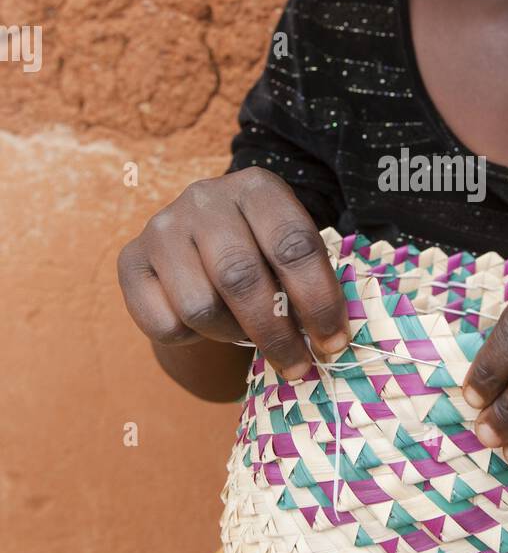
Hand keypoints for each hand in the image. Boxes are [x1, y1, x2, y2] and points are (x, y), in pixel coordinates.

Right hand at [117, 167, 349, 376]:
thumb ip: (306, 282)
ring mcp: (162, 227)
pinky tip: (203, 324)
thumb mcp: (287, 253)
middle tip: (298, 365)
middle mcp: (205, 198)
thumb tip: (328, 339)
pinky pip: (164, 323)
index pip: (294, 245)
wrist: (197, 247)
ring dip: (231, 333)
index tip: (333, 341)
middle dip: (276, 332)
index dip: (318, 299)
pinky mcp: (130, 259)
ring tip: (244, 332)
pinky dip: (191, 338)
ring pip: (200, 306)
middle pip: (242, 278)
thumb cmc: (258, 253)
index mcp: (257, 187)